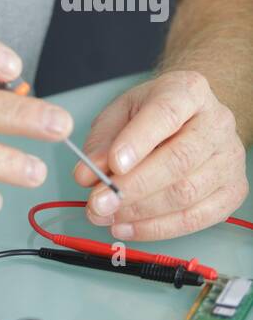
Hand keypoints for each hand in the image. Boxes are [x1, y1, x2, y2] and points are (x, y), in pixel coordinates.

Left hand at [73, 70, 248, 240]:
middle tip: (98, 201)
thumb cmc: (155, 113)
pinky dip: (157, 228)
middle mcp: (217, 123)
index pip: (165, 114)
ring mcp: (230, 158)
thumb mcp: (122, 111)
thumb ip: (102, 140)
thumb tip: (86, 175)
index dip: (139, 141)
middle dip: (134, 186)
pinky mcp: (233, 191)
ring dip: (141, 212)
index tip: (113, 164)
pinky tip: (128, 226)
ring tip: (106, 215)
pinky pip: (196, 219)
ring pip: (187, 193)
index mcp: (189, 91)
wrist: (191, 118)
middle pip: (179, 160)